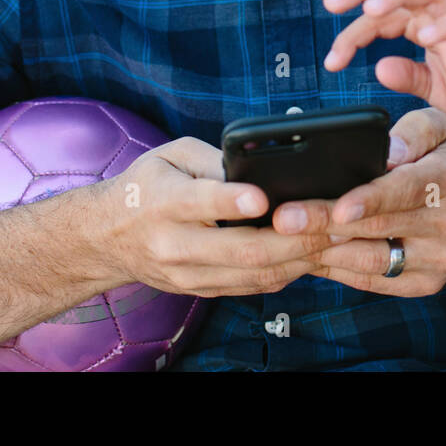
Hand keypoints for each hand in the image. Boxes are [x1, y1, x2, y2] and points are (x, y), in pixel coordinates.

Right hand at [97, 136, 332, 296]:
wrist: (105, 239)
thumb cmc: (147, 186)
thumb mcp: (170, 155)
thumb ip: (213, 158)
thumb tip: (261, 165)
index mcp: (164, 201)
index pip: (199, 202)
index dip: (232, 201)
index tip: (263, 197)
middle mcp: (175, 244)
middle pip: (241, 249)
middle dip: (295, 238)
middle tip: (335, 222)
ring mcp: (190, 274)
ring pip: (255, 274)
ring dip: (303, 259)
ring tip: (340, 240)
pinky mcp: (203, 290)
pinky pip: (254, 285)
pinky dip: (290, 271)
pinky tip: (317, 255)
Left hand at [270, 108, 445, 297]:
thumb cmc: (445, 163)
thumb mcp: (440, 129)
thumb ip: (412, 132)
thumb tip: (386, 151)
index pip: (405, 190)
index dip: (370, 199)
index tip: (337, 207)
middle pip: (378, 227)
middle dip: (325, 223)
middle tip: (283, 219)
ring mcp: (438, 259)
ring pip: (371, 261)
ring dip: (324, 251)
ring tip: (284, 240)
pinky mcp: (424, 284)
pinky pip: (372, 281)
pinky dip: (335, 270)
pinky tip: (306, 256)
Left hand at [322, 0, 445, 136]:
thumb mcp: (434, 88)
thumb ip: (408, 75)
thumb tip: (378, 67)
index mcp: (425, 25)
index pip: (382, 13)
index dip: (352, 30)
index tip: (331, 60)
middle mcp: (440, 17)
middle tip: (331, 4)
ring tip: (370, 11)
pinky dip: (443, 27)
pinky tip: (423, 39)